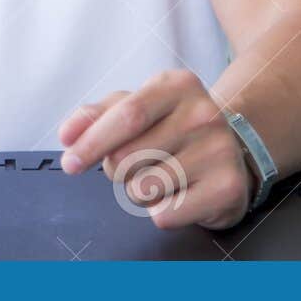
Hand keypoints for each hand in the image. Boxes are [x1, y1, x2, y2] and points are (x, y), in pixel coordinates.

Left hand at [57, 68, 252, 230]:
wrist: (233, 151)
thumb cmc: (172, 127)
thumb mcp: (137, 107)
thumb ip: (96, 116)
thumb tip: (67, 136)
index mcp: (177, 85)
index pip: (127, 116)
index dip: (92, 143)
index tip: (70, 163)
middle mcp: (203, 113)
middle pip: (128, 158)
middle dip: (115, 170)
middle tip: (134, 164)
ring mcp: (219, 150)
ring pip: (143, 190)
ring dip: (138, 191)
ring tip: (162, 176)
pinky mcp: (228, 188)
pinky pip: (165, 215)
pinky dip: (162, 211)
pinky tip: (181, 192)